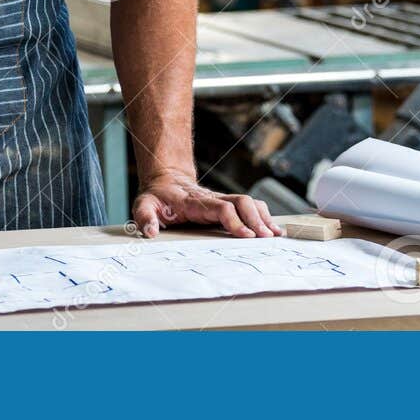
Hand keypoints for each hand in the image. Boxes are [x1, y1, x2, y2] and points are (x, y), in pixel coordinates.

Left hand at [131, 172, 281, 238]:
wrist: (166, 180)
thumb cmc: (157, 197)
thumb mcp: (144, 205)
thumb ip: (145, 217)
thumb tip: (151, 233)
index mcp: (195, 201)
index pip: (221, 208)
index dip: (235, 221)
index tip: (246, 236)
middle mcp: (213, 198)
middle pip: (242, 202)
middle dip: (257, 220)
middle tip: (267, 238)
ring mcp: (223, 199)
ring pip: (250, 202)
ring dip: (264, 217)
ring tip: (275, 235)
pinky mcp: (228, 203)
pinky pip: (251, 206)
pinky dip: (264, 216)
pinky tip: (273, 229)